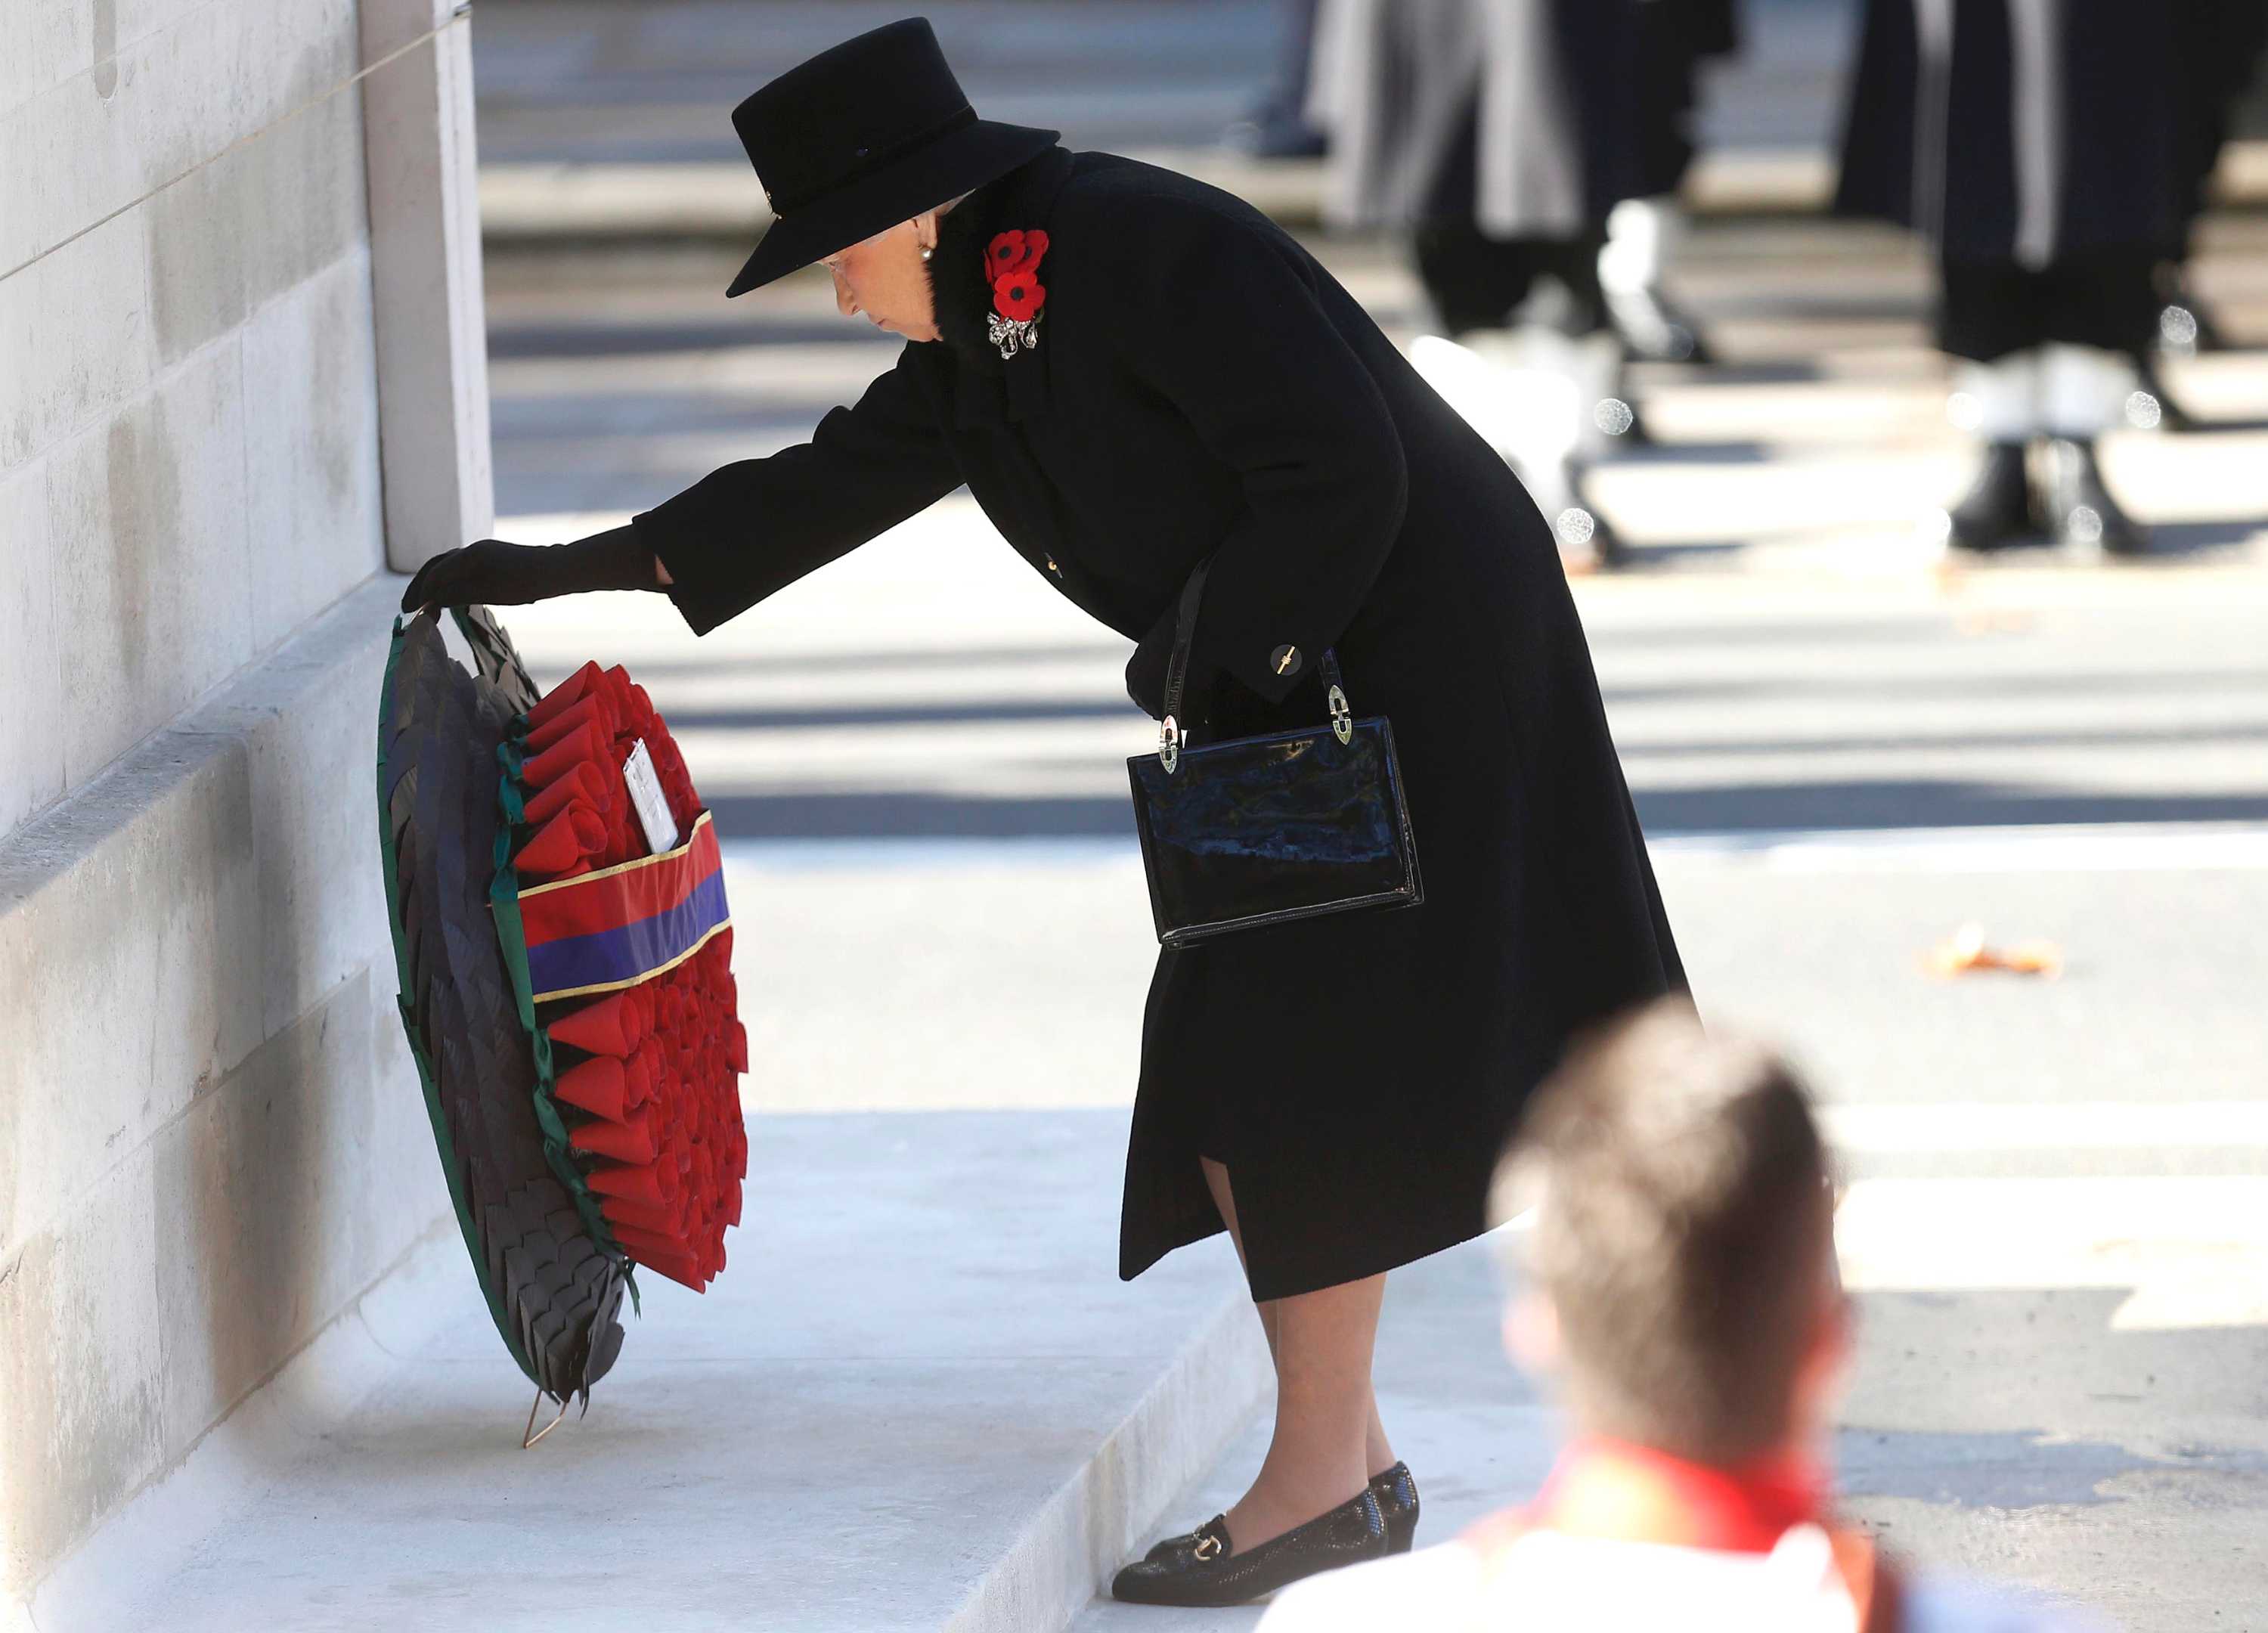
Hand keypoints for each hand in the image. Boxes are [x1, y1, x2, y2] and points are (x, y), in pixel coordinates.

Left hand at [399, 527, 658, 613]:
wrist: (559, 569)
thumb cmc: (535, 580)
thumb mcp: (496, 590)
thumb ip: (468, 592)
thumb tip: (438, 603)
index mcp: (476, 558)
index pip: (441, 569)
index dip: (423, 587)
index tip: (413, 607)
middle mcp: (474, 552)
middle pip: (435, 565)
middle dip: (417, 587)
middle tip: (405, 608)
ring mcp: (479, 552)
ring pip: (441, 567)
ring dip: (424, 587)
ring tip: (414, 608)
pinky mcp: (484, 555)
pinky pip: (452, 567)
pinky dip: (438, 583)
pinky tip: (432, 601)